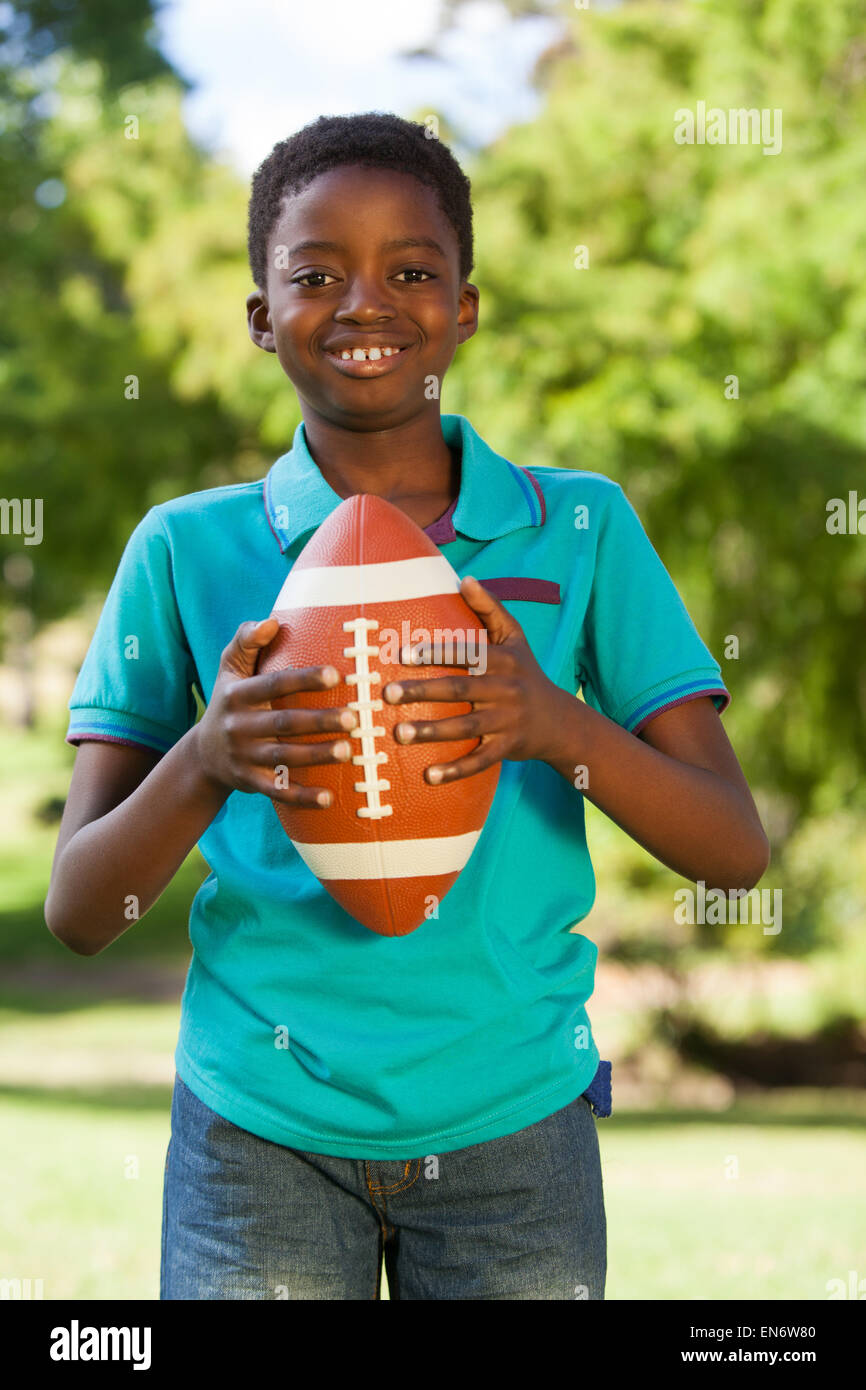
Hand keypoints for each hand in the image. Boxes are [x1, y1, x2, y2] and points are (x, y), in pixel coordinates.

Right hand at [192, 618, 357, 806]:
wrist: (202, 756)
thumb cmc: (229, 702)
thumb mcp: (228, 669)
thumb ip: (246, 641)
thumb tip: (271, 622)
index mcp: (237, 695)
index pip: (274, 684)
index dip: (304, 679)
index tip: (336, 675)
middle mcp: (239, 726)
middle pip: (284, 723)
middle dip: (319, 721)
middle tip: (353, 717)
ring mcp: (244, 757)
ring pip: (284, 757)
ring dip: (317, 755)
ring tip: (348, 751)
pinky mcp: (250, 783)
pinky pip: (278, 791)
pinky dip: (302, 797)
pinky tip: (329, 798)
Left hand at [381, 575, 566, 783]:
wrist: (560, 720)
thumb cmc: (526, 672)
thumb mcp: (515, 638)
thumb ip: (490, 608)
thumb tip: (464, 578)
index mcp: (503, 660)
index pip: (466, 653)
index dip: (435, 651)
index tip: (402, 653)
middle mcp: (506, 689)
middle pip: (460, 689)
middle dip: (423, 691)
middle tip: (388, 693)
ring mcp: (507, 721)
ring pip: (466, 727)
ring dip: (432, 731)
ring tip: (399, 733)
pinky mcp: (507, 749)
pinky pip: (480, 761)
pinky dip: (455, 770)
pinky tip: (428, 777)